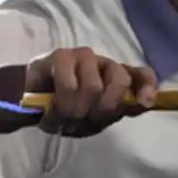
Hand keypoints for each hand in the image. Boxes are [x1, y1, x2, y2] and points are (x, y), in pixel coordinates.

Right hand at [25, 47, 157, 136]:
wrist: (30, 102)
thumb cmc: (67, 111)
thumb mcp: (93, 120)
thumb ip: (116, 112)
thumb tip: (143, 103)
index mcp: (118, 80)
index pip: (142, 75)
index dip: (147, 86)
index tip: (145, 102)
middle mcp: (105, 64)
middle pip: (119, 81)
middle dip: (104, 109)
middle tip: (84, 122)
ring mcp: (84, 57)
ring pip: (93, 86)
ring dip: (76, 112)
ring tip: (63, 120)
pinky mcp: (61, 56)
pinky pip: (68, 84)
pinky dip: (61, 105)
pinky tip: (52, 113)